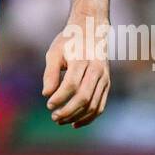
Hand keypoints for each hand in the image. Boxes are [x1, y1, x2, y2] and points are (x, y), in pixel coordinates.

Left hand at [42, 12, 110, 128]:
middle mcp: (96, 70)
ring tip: (61, 121)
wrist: (92, 31)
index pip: (72, 84)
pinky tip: (75, 123)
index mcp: (82, 60)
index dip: (60, 97)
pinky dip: (89, 118)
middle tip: (54, 117)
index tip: (49, 105)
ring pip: (94, 104)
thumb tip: (46, 94)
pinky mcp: (107, 84)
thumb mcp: (55, 52)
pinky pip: (100, 105)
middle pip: (84, 97)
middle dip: (68, 111)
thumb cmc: (69, 42)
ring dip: (77, 117)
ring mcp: (104, 78)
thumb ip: (50, 72)